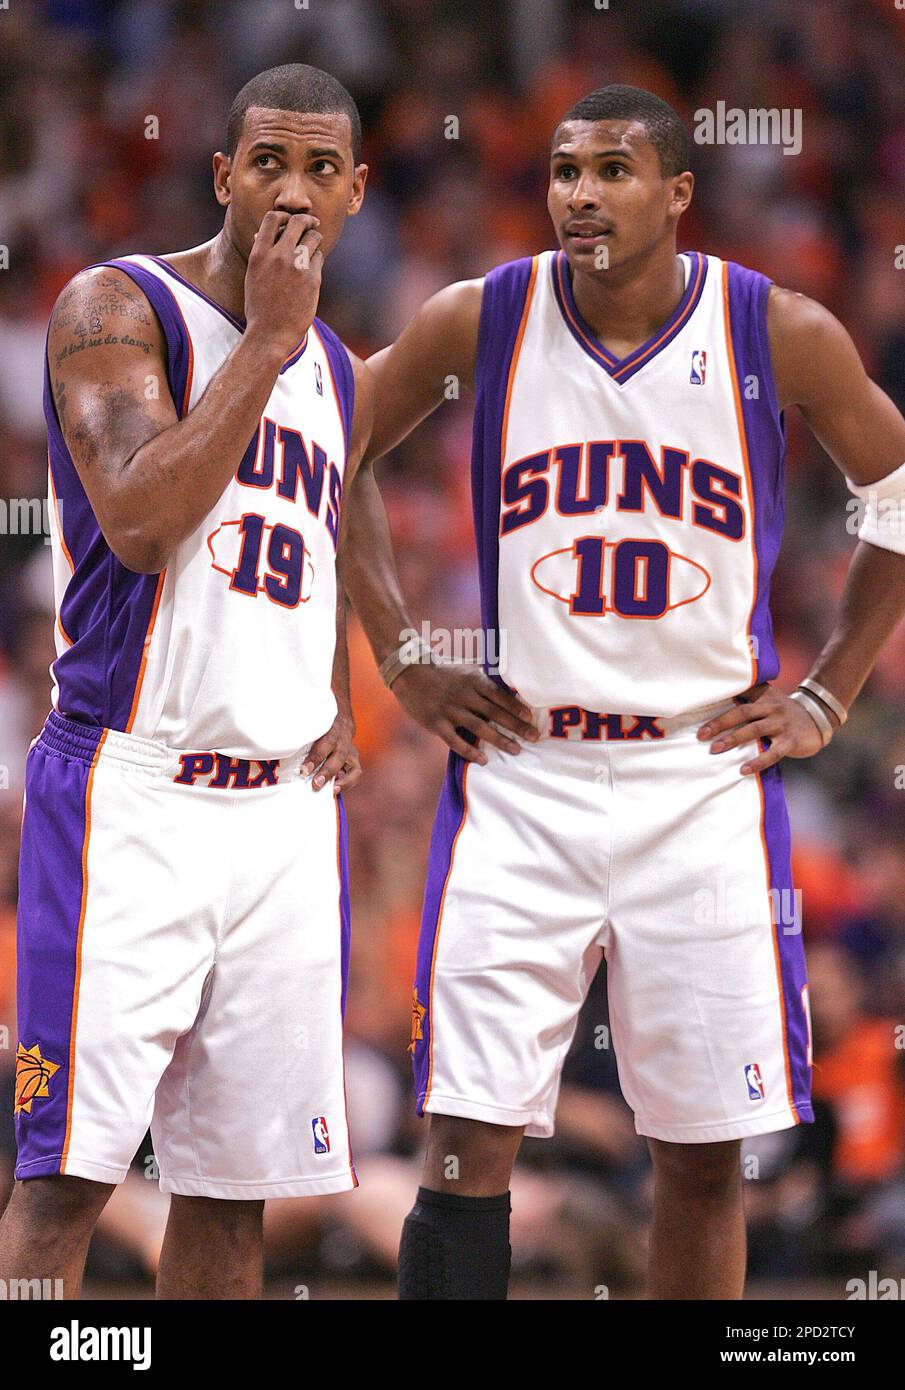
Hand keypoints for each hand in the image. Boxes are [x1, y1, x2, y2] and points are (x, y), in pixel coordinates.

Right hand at [244, 210, 322, 355]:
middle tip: (312, 224)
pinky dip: (317, 261)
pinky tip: (311, 271)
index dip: (284, 216)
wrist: (270, 334)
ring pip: (314, 237)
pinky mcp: (312, 278)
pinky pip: (319, 258)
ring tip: (313, 249)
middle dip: (307, 220)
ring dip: (315, 239)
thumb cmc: (259, 307)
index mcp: (259, 254)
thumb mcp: (253, 277)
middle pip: (298, 222)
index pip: (272, 217)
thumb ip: (260, 255)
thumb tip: (261, 235)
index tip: (290, 221)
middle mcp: (278, 256)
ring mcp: (296, 266)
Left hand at [302, 710, 360, 792]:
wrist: (339, 721)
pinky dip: (347, 784)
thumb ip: (299, 738)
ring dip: (343, 782)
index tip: (304, 770)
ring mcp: (351, 752)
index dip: (315, 758)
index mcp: (330, 730)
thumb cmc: (318, 728)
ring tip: (332, 791)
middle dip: (327, 772)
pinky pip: (356, 774)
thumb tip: (279, 751)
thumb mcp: (310, 728)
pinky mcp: (354, 761)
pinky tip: (335, 790)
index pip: (324, 744)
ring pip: (353, 768)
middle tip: (316, 784)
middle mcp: (343, 741)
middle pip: (338, 757)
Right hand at [392, 661, 539, 763]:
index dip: (516, 707)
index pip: (499, 695)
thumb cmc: (443, 673)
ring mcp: (450, 710)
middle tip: (534, 737)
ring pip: (480, 728)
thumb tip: (511, 694)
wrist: (409, 673)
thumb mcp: (466, 671)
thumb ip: (486, 683)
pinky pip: (456, 741)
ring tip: (516, 750)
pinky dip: (470, 751)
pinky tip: (484, 760)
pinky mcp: (436, 723)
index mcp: (473, 680)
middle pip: (494, 713)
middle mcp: (464, 695)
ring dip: (500, 740)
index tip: (530, 717)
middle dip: (516, 726)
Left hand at [697, 682, 827, 774]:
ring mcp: (781, 723)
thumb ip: (749, 699)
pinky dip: (757, 762)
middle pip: (742, 712)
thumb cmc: (784, 712)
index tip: (698, 708)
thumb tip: (717, 704)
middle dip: (720, 723)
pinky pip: (772, 753)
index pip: (739, 694)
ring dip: (733, 739)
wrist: (819, 717)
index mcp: (763, 696)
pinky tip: (743, 770)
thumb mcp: (769, 698)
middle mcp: (771, 707)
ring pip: (754, 730)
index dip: (720, 699)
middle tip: (701, 734)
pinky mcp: (790, 741)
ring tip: (715, 749)